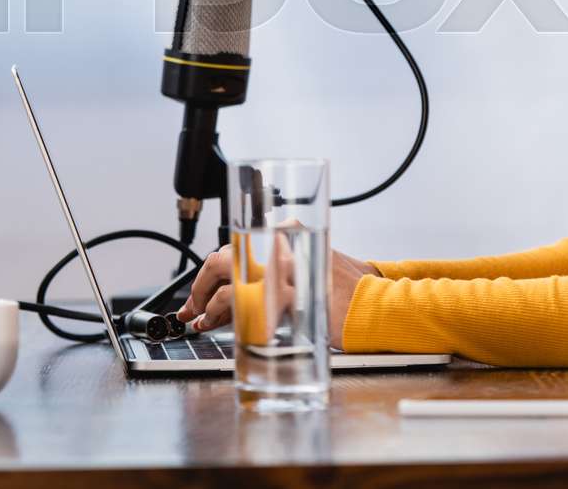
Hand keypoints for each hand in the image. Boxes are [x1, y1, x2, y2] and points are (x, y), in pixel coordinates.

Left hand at [175, 245, 380, 347]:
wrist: (374, 305)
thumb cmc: (350, 288)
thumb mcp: (317, 258)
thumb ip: (287, 258)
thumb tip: (255, 270)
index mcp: (283, 238)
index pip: (233, 247)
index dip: (211, 269)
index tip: (202, 285)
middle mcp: (277, 253)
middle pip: (220, 261)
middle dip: (200, 285)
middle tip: (193, 305)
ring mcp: (280, 278)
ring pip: (228, 289)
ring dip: (209, 308)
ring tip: (202, 321)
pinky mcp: (286, 302)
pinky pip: (246, 312)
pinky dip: (230, 322)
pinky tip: (224, 330)